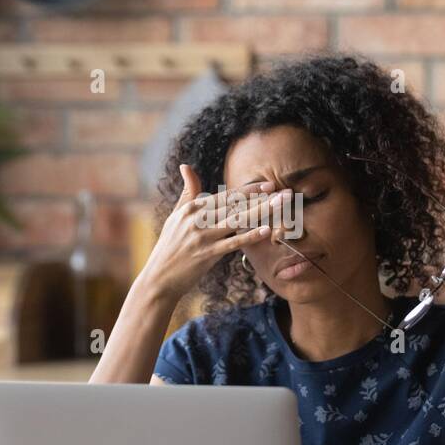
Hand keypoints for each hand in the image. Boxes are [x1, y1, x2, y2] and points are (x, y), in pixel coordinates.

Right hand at [138, 164, 288, 301]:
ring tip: (281, 205)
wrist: (159, 278)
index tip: (269, 184)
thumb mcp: (175, 216)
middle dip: (262, 198)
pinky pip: (232, 243)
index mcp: (191, 208)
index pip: (226, 195)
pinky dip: (249, 236)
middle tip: (285, 192)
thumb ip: (187, 192)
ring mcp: (202, 237)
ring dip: (261, 211)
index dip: (249, 190)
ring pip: (237, 221)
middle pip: (235, 205)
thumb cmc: (170, 246)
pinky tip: (265, 230)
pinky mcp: (206, 255)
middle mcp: (197, 219)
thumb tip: (185, 165)